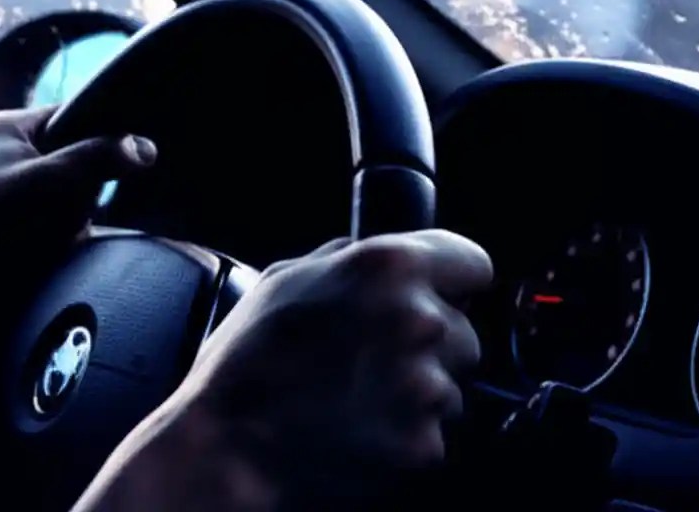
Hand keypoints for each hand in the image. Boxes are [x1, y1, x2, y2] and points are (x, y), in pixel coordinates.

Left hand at [0, 106, 156, 264]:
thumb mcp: (52, 182)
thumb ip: (101, 158)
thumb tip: (145, 147)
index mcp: (13, 128)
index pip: (79, 117)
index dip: (103, 142)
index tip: (117, 167)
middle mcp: (7, 156)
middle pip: (78, 168)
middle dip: (81, 199)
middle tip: (62, 215)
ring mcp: (4, 196)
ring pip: (66, 207)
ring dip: (65, 229)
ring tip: (42, 244)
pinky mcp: (1, 233)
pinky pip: (48, 235)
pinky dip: (50, 248)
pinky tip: (36, 260)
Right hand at [80, 230, 492, 510]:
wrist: (224, 447)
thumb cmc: (248, 360)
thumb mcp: (286, 277)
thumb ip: (348, 257)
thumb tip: (385, 251)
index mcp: (390, 266)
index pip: (473, 263)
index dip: (451, 282)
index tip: (438, 297)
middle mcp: (418, 320)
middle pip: (464, 330)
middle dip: (429, 345)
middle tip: (372, 359)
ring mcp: (424, 386)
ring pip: (452, 385)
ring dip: (419, 392)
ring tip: (358, 397)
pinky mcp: (422, 444)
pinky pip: (433, 433)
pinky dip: (404, 435)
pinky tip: (360, 429)